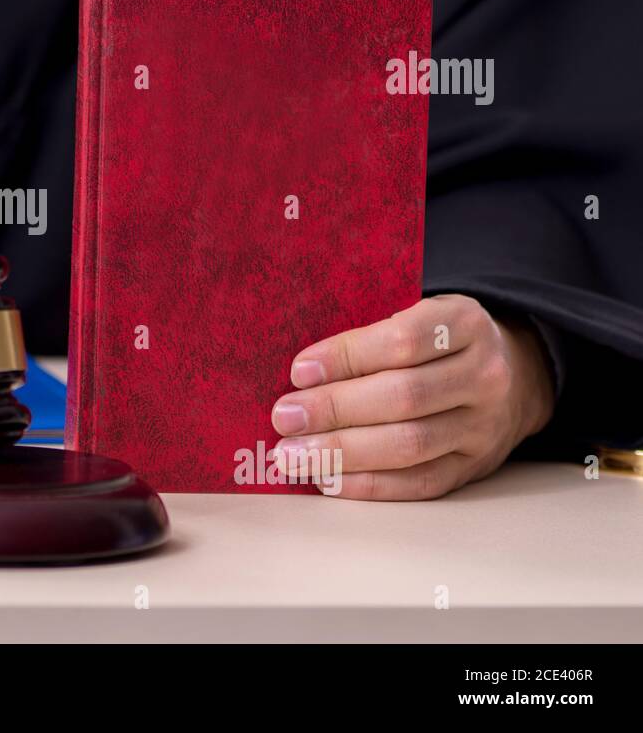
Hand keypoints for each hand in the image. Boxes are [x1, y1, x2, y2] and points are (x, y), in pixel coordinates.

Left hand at [271, 295, 555, 499]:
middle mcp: (484, 375)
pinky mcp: (475, 467)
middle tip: (285, 418)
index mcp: (465, 323)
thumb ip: (371, 335)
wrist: (515, 375)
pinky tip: (327, 479)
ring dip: (342, 452)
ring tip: (293, 455)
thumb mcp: (419, 316)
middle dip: (335, 409)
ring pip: (410, 444)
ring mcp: (483, 426)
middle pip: (403, 396)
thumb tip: (300, 375)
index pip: (402, 341)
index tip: (299, 371)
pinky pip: (419, 482)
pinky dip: (368, 484)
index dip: (347, 356)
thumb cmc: (439, 343)